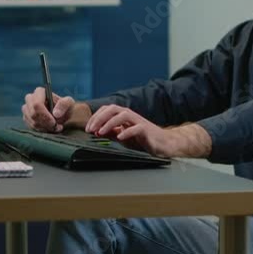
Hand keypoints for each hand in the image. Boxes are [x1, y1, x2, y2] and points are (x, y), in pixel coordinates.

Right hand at [22, 87, 89, 132]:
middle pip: (33, 114)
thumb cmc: (65, 106)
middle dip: (45, 123)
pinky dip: (41, 130)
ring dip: (45, 128)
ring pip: (32, 122)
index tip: (54, 122)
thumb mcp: (69, 103)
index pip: (36, 104)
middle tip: (56, 127)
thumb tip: (55, 114)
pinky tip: (50, 129)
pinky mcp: (26, 118)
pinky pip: (31, 127)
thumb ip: (64, 105)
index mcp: (39, 92)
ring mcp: (26, 109)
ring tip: (56, 128)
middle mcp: (30, 99)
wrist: (62, 114)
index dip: (44, 115)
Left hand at [85, 105, 211, 157]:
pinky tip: (119, 137)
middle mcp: (131, 116)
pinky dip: (126, 132)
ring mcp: (139, 122)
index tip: (87, 128)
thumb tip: (97, 131)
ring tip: (100, 132)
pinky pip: (136, 128)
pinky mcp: (147, 131)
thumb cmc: (144, 140)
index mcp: (124, 116)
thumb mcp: (124, 136)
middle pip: (113, 109)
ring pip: (123, 115)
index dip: (96, 117)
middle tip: (90, 129)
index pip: (107, 110)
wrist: (165, 144)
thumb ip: (112, 133)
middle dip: (99, 118)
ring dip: (109, 123)